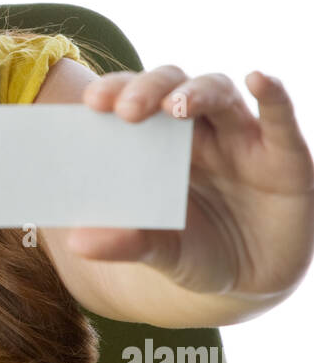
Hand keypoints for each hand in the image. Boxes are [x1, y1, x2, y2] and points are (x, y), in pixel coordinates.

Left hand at [65, 65, 313, 297]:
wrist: (254, 283)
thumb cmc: (199, 253)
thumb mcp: (161, 252)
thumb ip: (125, 244)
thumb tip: (77, 243)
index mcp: (160, 143)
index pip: (134, 101)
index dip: (115, 92)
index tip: (90, 102)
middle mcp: (201, 130)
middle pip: (173, 86)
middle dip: (149, 90)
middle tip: (125, 110)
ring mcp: (242, 138)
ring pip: (220, 92)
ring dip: (197, 92)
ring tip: (176, 106)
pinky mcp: (285, 156)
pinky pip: (280, 118)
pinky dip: (273, 95)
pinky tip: (258, 79)